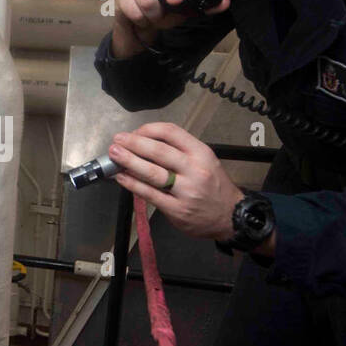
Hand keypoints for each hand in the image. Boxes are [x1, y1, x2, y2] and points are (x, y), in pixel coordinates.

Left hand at [108, 122, 242, 240]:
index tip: (135, 132)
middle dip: (133, 143)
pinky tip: (121, 177)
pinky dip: (132, 184)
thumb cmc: (214, 186)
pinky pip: (149, 194)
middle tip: (117, 140)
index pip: (171, 132)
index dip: (148, 130)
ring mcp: (185, 191)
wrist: (231, 216)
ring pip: (152, 172)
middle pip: (158, 151)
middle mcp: (194, 169)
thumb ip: (180, 151)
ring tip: (114, 154)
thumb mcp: (205, 160)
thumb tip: (145, 143)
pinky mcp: (176, 210)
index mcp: (201, 153)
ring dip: (129, 161)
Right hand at [110, 0, 231, 58]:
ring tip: (156, 18)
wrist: (140, 24)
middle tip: (174, 2)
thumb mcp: (187, 10)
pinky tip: (143, 20)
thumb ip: (206, 6)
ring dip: (154, 13)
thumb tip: (224, 2)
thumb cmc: (166, 11)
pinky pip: (132, 7)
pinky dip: (140, 19)